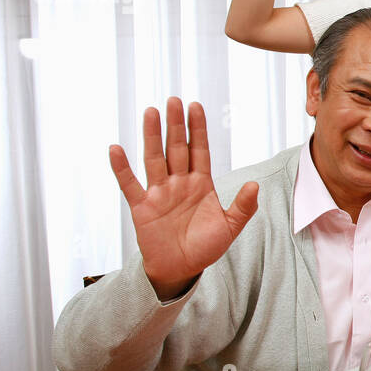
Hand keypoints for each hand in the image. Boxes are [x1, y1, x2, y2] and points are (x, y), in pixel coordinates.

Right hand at [109, 98, 258, 300]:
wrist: (180, 270)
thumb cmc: (205, 247)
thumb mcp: (229, 227)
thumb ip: (242, 207)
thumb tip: (254, 185)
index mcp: (201, 184)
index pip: (200, 150)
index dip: (198, 129)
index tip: (195, 106)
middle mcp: (179, 183)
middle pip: (177, 148)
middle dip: (176, 125)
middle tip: (173, 100)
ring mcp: (159, 193)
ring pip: (155, 158)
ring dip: (152, 136)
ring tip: (150, 112)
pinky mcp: (141, 206)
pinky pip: (129, 184)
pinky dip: (121, 168)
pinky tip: (116, 149)